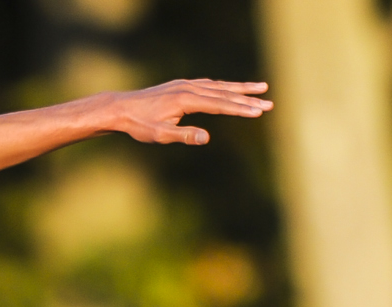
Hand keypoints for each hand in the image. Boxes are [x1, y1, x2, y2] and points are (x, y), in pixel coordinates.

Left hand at [104, 79, 268, 146]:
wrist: (121, 108)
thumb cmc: (139, 125)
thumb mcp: (160, 135)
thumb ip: (184, 136)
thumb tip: (207, 138)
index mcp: (187, 100)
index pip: (220, 105)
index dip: (240, 109)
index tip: (258, 112)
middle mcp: (189, 88)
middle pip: (224, 94)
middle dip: (248, 99)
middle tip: (269, 103)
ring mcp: (186, 84)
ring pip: (219, 86)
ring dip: (241, 88)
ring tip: (262, 88)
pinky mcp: (181, 85)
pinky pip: (208, 84)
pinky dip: (223, 87)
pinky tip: (231, 89)